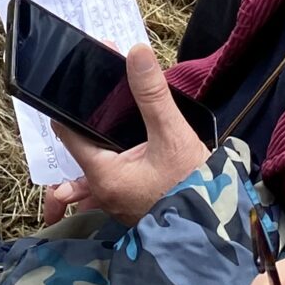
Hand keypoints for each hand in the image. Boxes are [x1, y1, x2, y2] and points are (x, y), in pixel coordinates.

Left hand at [46, 45, 209, 224]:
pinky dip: (113, 156)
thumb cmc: (193, 188)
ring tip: (103, 111)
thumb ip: (152, 94)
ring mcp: (115, 200)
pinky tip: (124, 142)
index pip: (66, 130)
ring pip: (95, 161)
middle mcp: (102, 191)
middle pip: (81, 143)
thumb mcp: (173, 135)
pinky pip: (111, 176)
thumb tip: (136, 53)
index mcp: (103, 174)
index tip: (82, 74)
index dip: (70, 99)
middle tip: (92, 86)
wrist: (217, 232)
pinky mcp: (130, 202)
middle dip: (84, 117)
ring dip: (98, 137)